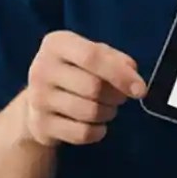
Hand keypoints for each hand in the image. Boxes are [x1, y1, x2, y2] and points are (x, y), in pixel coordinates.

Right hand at [22, 31, 146, 147]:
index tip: (140, 89)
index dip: (120, 74)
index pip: (91, 56)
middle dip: (116, 96)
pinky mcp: (41, 125)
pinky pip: (82, 133)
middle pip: (93, 87)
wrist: (36, 101)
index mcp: (56, 44)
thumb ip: (115, 60)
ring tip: (107, 108)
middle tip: (119, 97)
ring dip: (108, 113)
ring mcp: (38, 99)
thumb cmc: (74, 71)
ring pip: (89, 112)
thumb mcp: (92, 55)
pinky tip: (96, 125)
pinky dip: (98, 131)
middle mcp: (42, 69)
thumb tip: (132, 75)